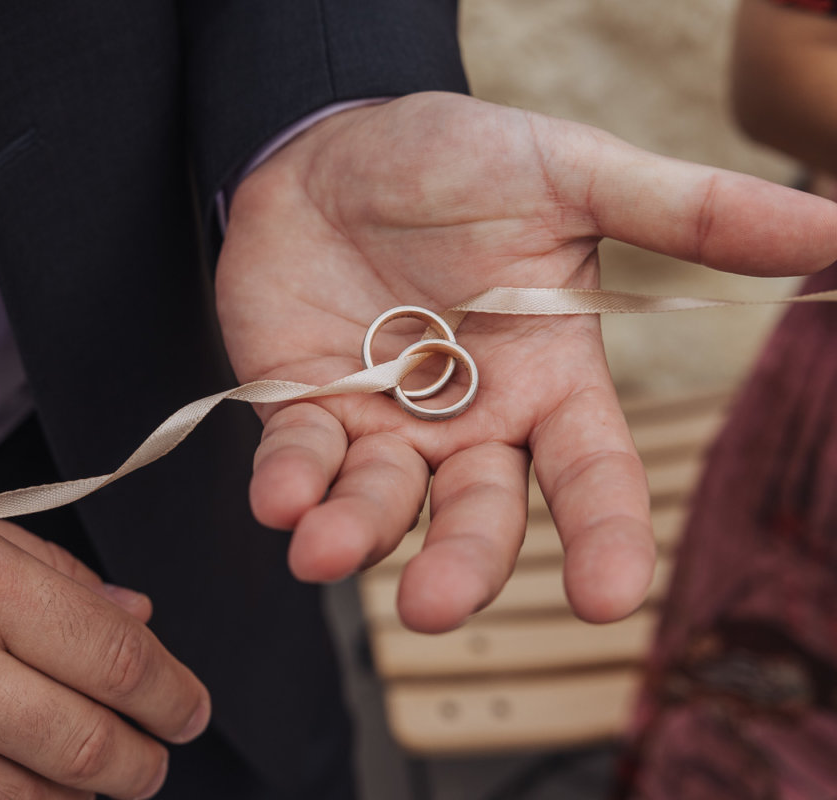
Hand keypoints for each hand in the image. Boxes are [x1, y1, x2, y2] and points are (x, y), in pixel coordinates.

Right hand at [0, 453, 207, 799]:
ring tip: (88, 776)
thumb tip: (132, 621)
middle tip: (153, 754)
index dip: (173, 694)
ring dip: (77, 798)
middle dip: (143, 762)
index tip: (188, 708)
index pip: (116, 660)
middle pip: (89, 751)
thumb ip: (45, 574)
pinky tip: (0, 789)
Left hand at [217, 92, 836, 631]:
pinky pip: (298, 463)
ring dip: (355, 534)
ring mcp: (383, 423)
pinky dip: (287, 485)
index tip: (611, 600)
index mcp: (547, 381)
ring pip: (380, 504)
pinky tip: (277, 503)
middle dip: (459, 563)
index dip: (606, 538)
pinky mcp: (304, 410)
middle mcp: (469, 420)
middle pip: (477, 515)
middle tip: (435, 603)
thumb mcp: (570, 174)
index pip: (591, 475)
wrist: (330, 145)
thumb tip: (831, 229)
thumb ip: (684, 211)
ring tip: (323, 551)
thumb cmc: (453, 158)